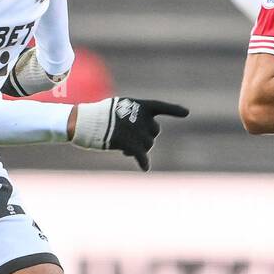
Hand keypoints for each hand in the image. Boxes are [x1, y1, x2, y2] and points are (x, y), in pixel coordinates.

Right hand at [71, 97, 189, 169]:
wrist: (86, 122)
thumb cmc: (99, 115)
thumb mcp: (118, 110)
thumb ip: (133, 120)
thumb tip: (141, 141)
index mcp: (141, 106)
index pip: (161, 106)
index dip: (174, 110)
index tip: (186, 113)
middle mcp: (143, 118)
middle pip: (154, 131)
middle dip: (145, 136)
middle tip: (130, 139)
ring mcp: (138, 132)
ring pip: (148, 144)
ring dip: (139, 148)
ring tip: (123, 147)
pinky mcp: (131, 145)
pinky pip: (142, 156)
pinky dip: (143, 162)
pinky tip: (145, 168)